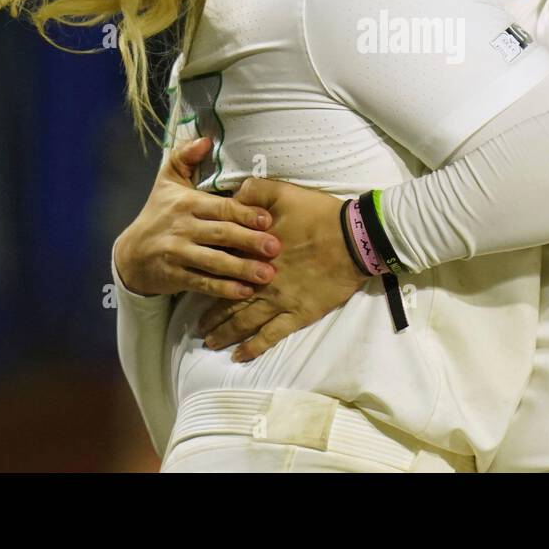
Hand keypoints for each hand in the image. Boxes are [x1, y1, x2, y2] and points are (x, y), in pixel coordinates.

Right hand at [113, 138, 280, 298]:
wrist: (130, 254)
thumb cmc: (157, 212)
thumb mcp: (166, 181)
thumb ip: (185, 157)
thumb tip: (205, 138)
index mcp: (186, 203)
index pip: (220, 207)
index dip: (244, 213)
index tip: (268, 219)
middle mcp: (182, 228)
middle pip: (221, 235)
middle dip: (249, 241)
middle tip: (276, 248)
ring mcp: (178, 253)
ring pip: (214, 261)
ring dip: (242, 269)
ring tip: (268, 275)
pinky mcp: (175, 276)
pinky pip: (202, 283)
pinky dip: (223, 289)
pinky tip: (245, 292)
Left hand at [197, 177, 366, 361]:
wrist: (354, 238)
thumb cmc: (318, 215)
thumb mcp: (281, 191)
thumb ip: (252, 192)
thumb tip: (230, 199)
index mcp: (252, 252)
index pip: (221, 267)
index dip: (206, 276)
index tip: (194, 284)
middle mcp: (259, 281)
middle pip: (227, 300)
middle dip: (210, 315)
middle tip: (196, 326)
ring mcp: (278, 301)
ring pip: (243, 322)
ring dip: (224, 334)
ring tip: (210, 342)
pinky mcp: (297, 314)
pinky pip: (270, 336)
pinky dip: (253, 348)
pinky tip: (240, 357)